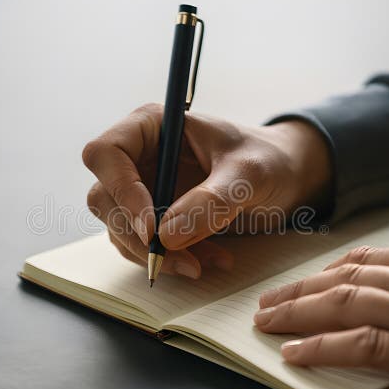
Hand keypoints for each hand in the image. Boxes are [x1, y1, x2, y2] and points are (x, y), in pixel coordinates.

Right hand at [82, 103, 331, 278]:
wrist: (283, 177)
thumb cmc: (267, 159)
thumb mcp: (249, 174)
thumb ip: (212, 200)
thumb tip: (166, 235)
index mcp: (152, 126)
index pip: (105, 153)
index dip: (120, 190)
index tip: (151, 227)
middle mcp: (138, 156)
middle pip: (105, 198)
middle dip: (137, 236)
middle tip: (179, 258)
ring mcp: (142, 188)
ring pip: (120, 229)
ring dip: (157, 255)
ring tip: (207, 262)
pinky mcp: (152, 218)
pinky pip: (143, 247)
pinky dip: (171, 260)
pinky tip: (208, 260)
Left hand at [254, 246, 388, 388]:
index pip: (369, 259)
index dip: (326, 272)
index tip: (304, 282)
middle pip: (346, 279)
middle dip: (299, 290)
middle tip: (267, 300)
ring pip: (345, 305)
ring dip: (297, 313)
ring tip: (267, 322)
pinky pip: (363, 346)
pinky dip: (322, 346)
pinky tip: (296, 351)